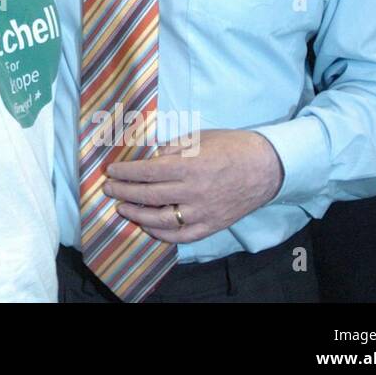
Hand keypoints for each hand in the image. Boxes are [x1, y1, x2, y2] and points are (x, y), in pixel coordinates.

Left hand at [103, 129, 283, 243]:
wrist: (266, 167)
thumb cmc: (231, 146)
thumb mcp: (198, 138)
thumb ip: (171, 149)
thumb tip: (149, 158)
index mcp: (190, 165)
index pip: (147, 172)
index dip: (125, 173)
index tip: (111, 171)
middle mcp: (194, 191)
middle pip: (149, 196)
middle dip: (124, 192)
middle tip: (109, 189)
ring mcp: (203, 212)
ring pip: (162, 220)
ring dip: (137, 215)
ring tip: (122, 208)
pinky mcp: (212, 225)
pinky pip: (182, 236)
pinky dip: (162, 234)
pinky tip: (148, 227)